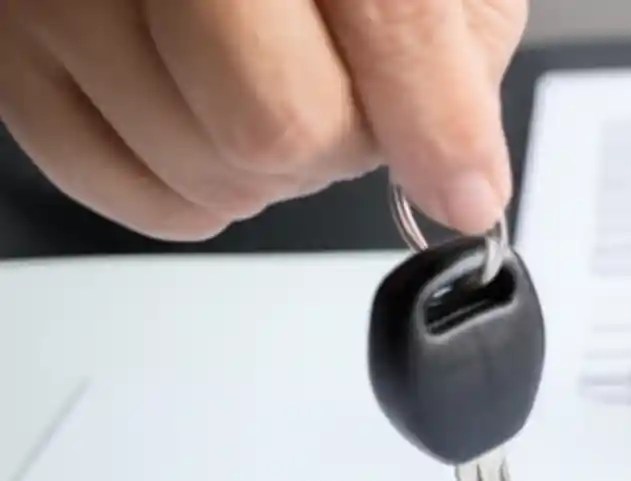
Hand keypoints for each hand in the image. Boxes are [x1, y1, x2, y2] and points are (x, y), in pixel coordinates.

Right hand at [0, 0, 526, 239]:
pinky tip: (209, 118)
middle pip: (279, 125)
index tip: (462, 189)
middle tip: (347, 104)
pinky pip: (123, 191)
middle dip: (342, 146)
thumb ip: (450, 39)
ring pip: (203, 171)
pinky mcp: (9, 53)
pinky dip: (194, 189)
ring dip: (269, 170)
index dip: (436, 122)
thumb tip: (460, 171)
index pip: (385, 17)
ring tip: (267, 88)